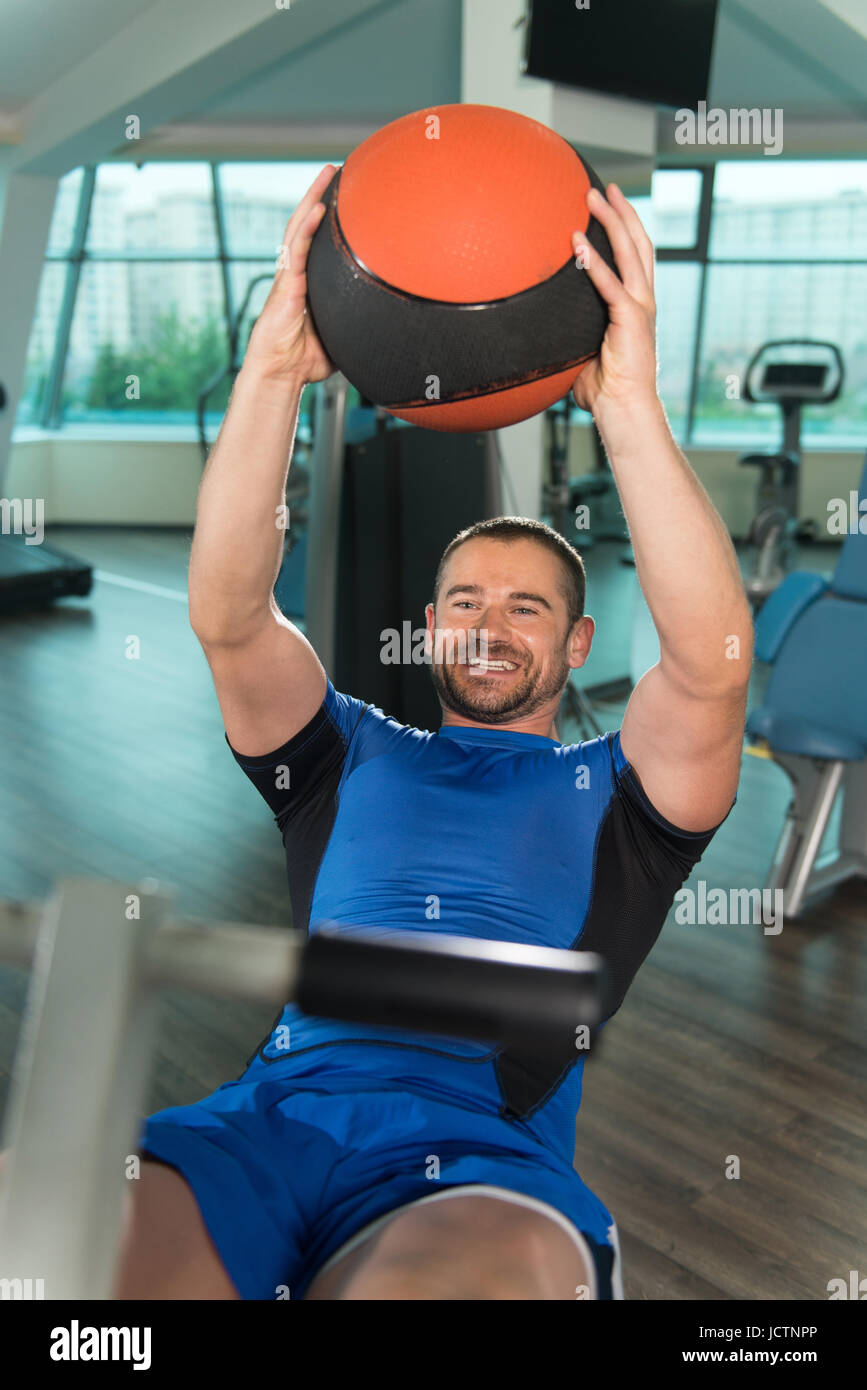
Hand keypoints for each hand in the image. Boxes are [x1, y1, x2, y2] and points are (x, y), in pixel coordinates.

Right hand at [243, 164, 337, 384]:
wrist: (282, 374)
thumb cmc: (306, 361)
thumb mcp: (342, 336)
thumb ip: (359, 324)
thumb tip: (391, 326)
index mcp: (310, 282)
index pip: (319, 242)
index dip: (330, 219)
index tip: (346, 198)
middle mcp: (298, 273)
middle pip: (308, 224)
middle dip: (321, 195)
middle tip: (336, 169)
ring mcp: (290, 275)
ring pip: (300, 227)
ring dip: (313, 198)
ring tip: (327, 174)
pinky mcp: (286, 284)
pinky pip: (296, 249)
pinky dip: (307, 226)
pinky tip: (318, 208)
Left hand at [570, 184, 658, 416]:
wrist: (623, 409)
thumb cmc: (604, 389)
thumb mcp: (580, 352)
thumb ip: (567, 334)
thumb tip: (536, 334)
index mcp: (634, 306)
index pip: (633, 258)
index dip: (624, 229)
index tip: (609, 207)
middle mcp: (642, 300)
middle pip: (637, 243)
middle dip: (622, 212)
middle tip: (603, 189)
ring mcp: (640, 307)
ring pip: (630, 252)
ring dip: (612, 221)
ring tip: (593, 197)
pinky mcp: (632, 318)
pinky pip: (611, 284)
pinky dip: (594, 263)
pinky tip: (578, 244)